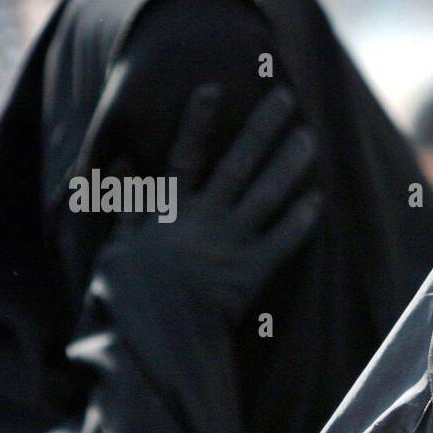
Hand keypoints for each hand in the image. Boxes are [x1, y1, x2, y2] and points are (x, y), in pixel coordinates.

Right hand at [111, 83, 321, 324]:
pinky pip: (281, 242)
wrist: (153, 344)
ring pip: (266, 195)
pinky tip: (318, 199)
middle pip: (237, 164)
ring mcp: (229, 244)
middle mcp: (203, 220)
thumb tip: (121, 162)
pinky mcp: (250, 273)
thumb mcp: (114, 249)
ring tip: (309, 136)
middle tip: (284, 96)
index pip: (185, 155)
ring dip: (289, 164)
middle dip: (261, 129)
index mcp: (168, 211)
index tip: (213, 88)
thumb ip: (124, 207)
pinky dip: (299, 221)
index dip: (198, 122)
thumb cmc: (127, 300)